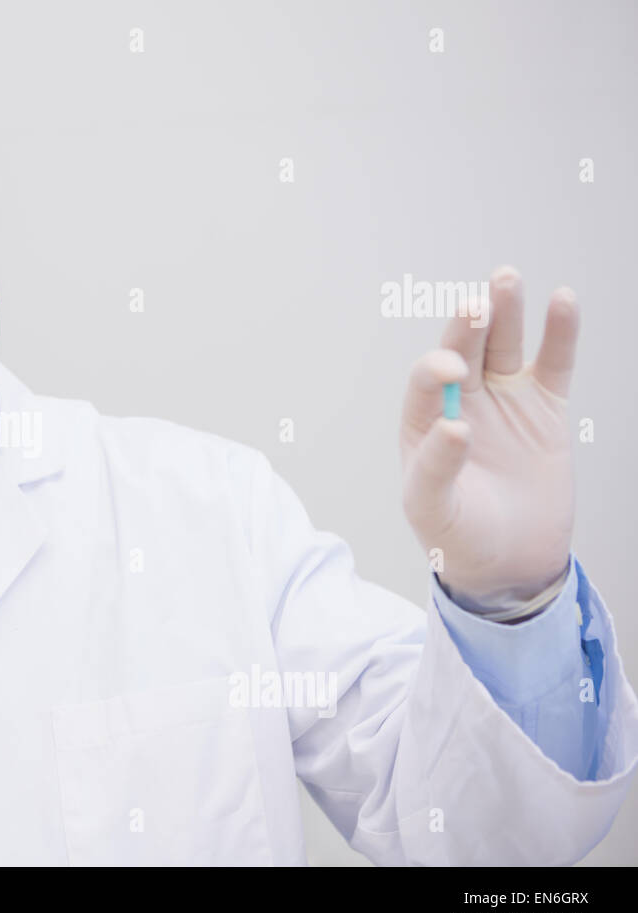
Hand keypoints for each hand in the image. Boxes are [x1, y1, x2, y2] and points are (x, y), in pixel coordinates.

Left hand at [400, 266, 577, 612]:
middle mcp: (461, 402)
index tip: (452, 370)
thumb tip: (454, 427)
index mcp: (423, 422)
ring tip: (506, 278)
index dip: (436, 369)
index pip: (426, 383)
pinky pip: (552, 363)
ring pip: (502, 347)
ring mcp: (504, 401)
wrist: (509, 561)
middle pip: (463, 351)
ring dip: (506, 313)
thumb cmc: (457, 535)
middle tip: (477, 304)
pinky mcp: (545, 408)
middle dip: (467, 327)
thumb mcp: (433, 509)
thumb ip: (436, 468)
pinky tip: (561, 301)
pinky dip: (559, 333)